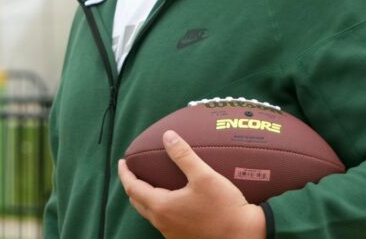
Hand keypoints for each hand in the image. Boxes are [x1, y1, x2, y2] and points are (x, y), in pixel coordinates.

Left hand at [118, 130, 265, 238]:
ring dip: (146, 198)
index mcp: (162, 206)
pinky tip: (174, 199)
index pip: (133, 188)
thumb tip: (167, 136)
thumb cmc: (224, 207)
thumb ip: (183, 155)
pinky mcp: (183, 238)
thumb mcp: (204, 176)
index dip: (125, 174)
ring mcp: (172, 233)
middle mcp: (163, 222)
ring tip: (152, 183)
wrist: (242, 237)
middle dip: (133, 186)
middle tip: (135, 172)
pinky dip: (160, 207)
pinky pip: (164, 221)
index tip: (122, 162)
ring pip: (151, 214)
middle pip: (138, 202)